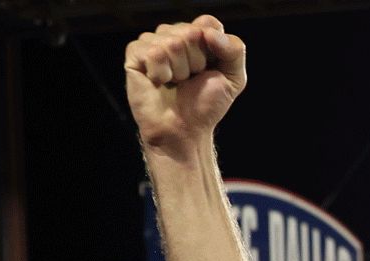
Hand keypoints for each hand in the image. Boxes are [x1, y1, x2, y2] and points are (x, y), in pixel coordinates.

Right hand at [124, 16, 246, 153]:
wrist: (184, 129)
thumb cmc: (206, 105)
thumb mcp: (234, 78)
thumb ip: (234, 49)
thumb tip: (208, 32)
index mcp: (198, 36)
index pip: (208, 23)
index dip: (214, 48)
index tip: (211, 68)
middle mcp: (174, 34)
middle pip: (191, 32)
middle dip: (197, 62)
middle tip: (191, 79)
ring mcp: (153, 42)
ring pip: (172, 43)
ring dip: (180, 71)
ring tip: (176, 82)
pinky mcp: (135, 54)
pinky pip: (153, 53)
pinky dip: (161, 73)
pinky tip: (159, 82)